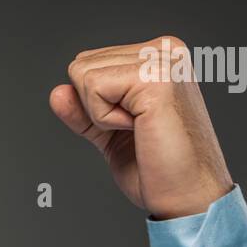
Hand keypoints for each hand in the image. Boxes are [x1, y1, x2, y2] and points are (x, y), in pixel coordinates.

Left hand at [50, 35, 233, 219]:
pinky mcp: (156, 77)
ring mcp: (163, 60)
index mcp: (158, 55)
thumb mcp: (109, 133)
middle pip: (81, 65)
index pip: (88, 63)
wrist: (189, 197)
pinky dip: (105, 118)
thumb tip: (57, 92)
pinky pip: (93, 87)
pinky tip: (140, 129)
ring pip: (83, 74)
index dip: (94, 105)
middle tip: (138, 130)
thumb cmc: (160, 169)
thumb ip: (83, 111)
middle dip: (95, 108)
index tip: (134, 125)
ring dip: (101, 114)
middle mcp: (163, 50)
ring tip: (141, 129)